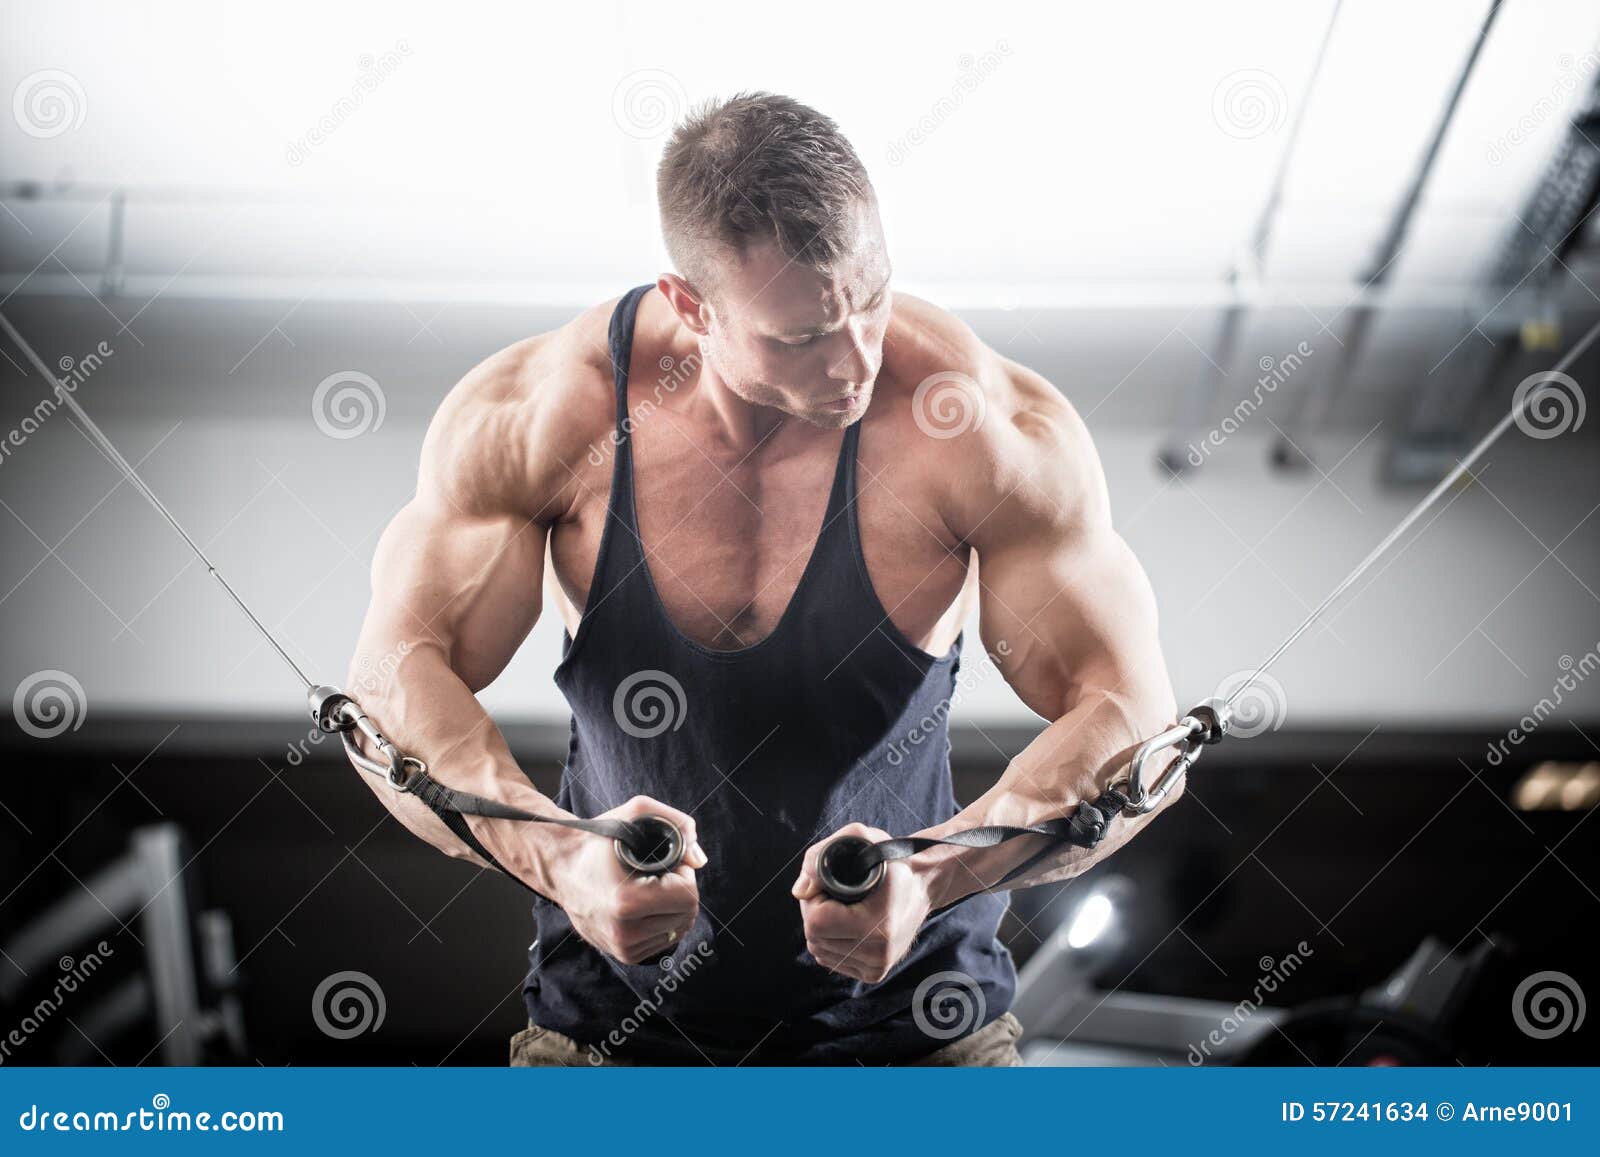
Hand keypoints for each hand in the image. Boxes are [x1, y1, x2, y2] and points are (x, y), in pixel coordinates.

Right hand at [544, 795, 706, 964]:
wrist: (561, 867)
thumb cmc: (598, 839)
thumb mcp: (635, 812)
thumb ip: (677, 824)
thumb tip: (700, 861)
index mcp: (626, 902)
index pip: (688, 896)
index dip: (685, 874)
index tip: (668, 862)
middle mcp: (623, 931)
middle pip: (687, 915)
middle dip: (682, 890)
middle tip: (661, 873)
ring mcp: (622, 947)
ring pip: (678, 930)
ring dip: (674, 906)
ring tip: (650, 887)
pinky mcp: (624, 955)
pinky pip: (664, 940)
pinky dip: (663, 921)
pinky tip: (646, 904)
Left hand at [792, 823, 934, 982]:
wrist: (924, 882)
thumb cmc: (890, 857)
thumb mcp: (858, 838)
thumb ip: (818, 857)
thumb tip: (799, 893)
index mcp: (878, 925)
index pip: (816, 922)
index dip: (813, 900)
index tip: (827, 885)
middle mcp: (880, 952)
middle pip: (815, 939)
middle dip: (814, 913)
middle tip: (831, 894)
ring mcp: (879, 966)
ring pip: (820, 952)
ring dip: (821, 929)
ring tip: (840, 908)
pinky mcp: (875, 973)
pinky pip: (832, 961)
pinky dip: (830, 942)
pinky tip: (845, 925)